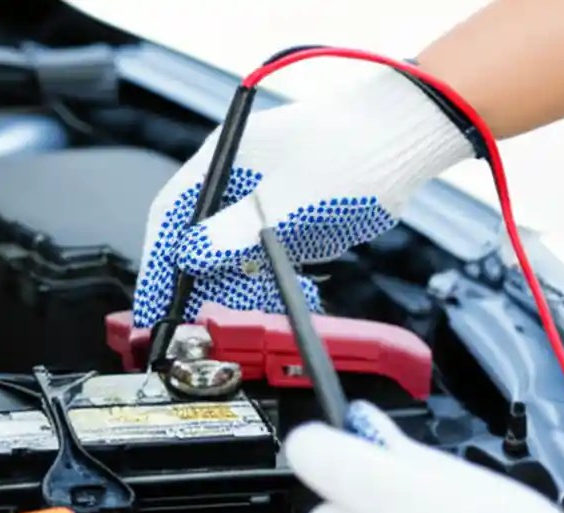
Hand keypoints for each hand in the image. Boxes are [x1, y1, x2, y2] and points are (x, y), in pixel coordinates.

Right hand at [132, 71, 472, 327]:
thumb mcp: (287, 203)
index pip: (171, 216)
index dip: (160, 263)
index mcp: (223, 159)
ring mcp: (263, 198)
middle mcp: (237, 178)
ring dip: (235, 286)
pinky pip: (262, 256)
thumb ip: (233, 233)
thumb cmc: (352, 152)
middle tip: (199, 321)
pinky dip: (265, 279)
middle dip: (199, 282)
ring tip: (249, 310)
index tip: (155, 303)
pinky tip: (277, 293)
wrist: (408, 139)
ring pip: (230, 253)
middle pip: (198, 238)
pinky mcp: (289, 217)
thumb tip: (188, 256)